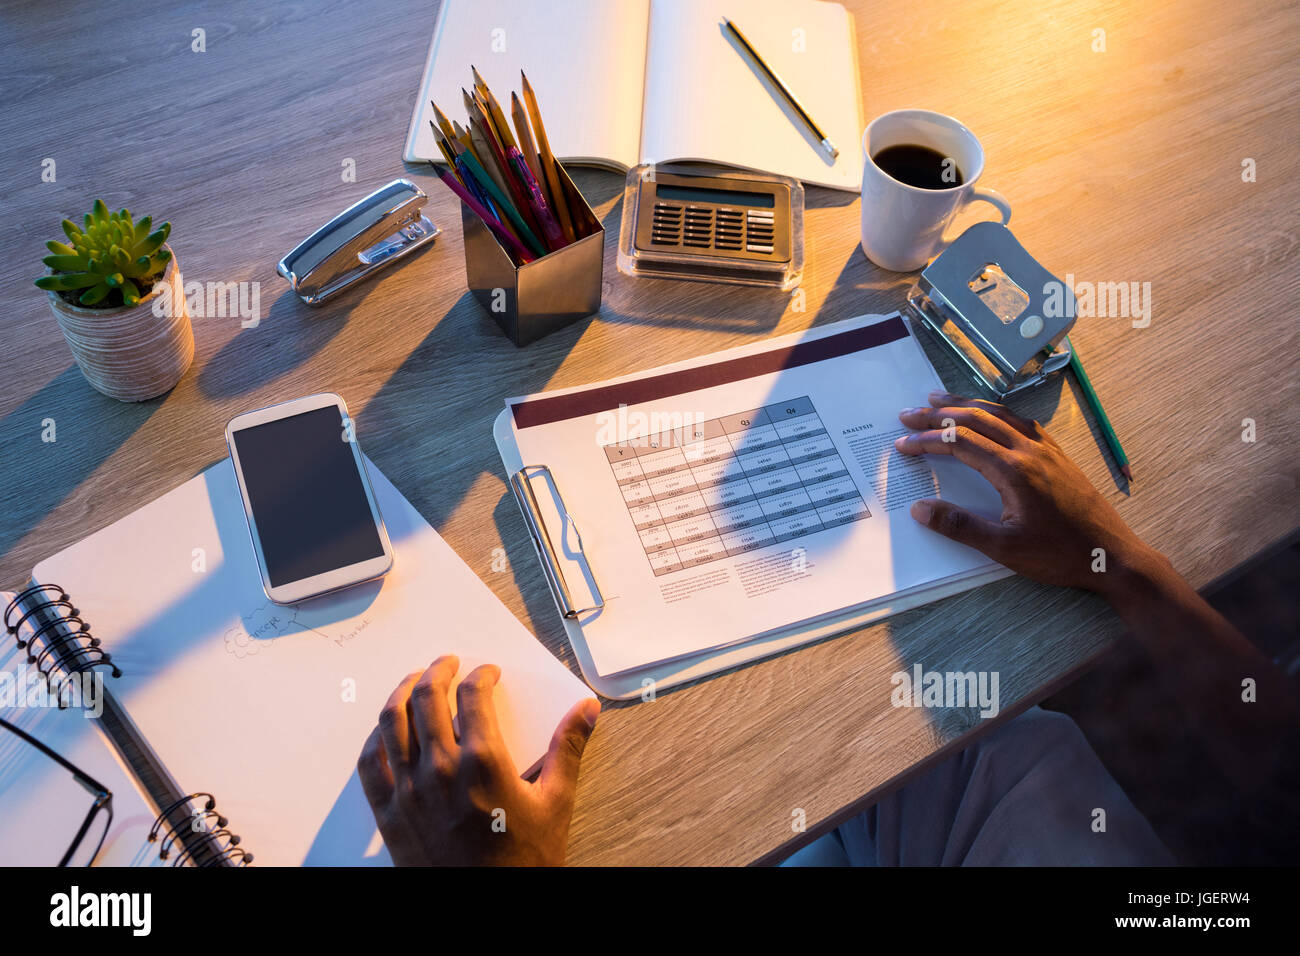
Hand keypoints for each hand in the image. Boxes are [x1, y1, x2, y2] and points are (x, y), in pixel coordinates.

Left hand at [356, 655, 599, 865]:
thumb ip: (568, 748)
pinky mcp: (389, 814)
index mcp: (484, 762)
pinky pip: (369, 764)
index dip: (481, 676)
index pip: (473, 695)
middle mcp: (440, 770)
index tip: (488, 674)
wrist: (488, 911)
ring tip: (412, 681)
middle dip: (438, 671)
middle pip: (427, 698)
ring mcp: (409, 792)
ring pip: (391, 722)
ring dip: (401, 692)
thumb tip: (587, 709)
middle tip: (447, 663)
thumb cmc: (523, 863)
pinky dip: (373, 739)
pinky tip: (383, 730)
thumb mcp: (555, 803)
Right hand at [894, 390, 1156, 595]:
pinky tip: (991, 416)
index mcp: (1012, 470)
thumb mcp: (1004, 548)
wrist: (1112, 555)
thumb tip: (920, 509)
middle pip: (976, 420)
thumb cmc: (1059, 555)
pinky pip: (1021, 422)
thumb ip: (960, 526)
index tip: (903, 444)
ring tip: (941, 399)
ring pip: (1000, 415)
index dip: (928, 440)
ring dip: (967, 405)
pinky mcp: (1058, 456)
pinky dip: (996, 413)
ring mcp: (1046, 450)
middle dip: (939, 415)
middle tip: (910, 413)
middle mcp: (1029, 451)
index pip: (960, 443)